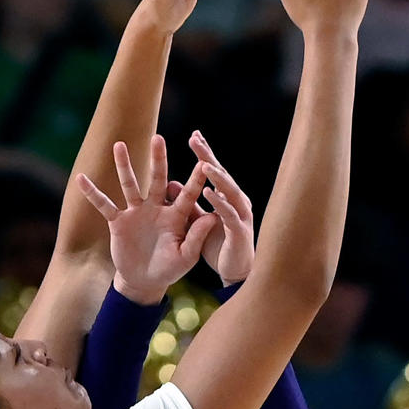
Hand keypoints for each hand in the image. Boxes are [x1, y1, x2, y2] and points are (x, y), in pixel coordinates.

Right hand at [76, 134, 216, 303]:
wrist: (144, 281)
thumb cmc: (169, 269)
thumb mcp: (186, 257)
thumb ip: (197, 237)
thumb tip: (213, 217)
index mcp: (175, 216)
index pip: (187, 194)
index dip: (196, 180)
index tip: (203, 162)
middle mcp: (155, 208)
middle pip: (157, 179)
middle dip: (157, 159)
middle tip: (158, 138)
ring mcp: (136, 213)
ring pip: (129, 185)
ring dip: (123, 166)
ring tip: (118, 144)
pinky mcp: (118, 222)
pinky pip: (104, 205)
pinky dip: (93, 193)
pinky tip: (81, 178)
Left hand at [185, 131, 254, 285]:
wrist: (233, 272)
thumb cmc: (218, 245)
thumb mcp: (196, 222)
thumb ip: (186, 204)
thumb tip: (169, 184)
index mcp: (224, 198)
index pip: (212, 172)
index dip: (204, 154)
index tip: (193, 135)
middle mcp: (234, 202)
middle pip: (220, 175)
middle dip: (208, 157)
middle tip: (195, 138)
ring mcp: (239, 215)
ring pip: (228, 190)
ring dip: (216, 176)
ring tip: (203, 164)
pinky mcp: (239, 231)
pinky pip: (228, 214)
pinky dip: (219, 202)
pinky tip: (209, 192)